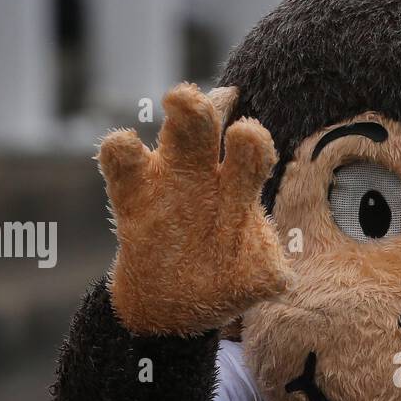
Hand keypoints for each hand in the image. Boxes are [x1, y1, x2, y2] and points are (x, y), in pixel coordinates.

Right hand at [97, 83, 290, 335]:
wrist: (173, 303)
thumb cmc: (224, 280)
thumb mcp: (253, 281)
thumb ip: (267, 274)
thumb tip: (281, 277)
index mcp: (240, 185)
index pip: (251, 153)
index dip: (252, 143)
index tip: (246, 133)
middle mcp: (205, 171)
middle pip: (208, 128)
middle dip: (210, 109)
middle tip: (216, 97)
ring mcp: (167, 178)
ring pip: (172, 133)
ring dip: (179, 112)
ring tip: (179, 98)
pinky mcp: (132, 194)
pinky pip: (121, 161)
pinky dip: (120, 149)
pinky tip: (125, 144)